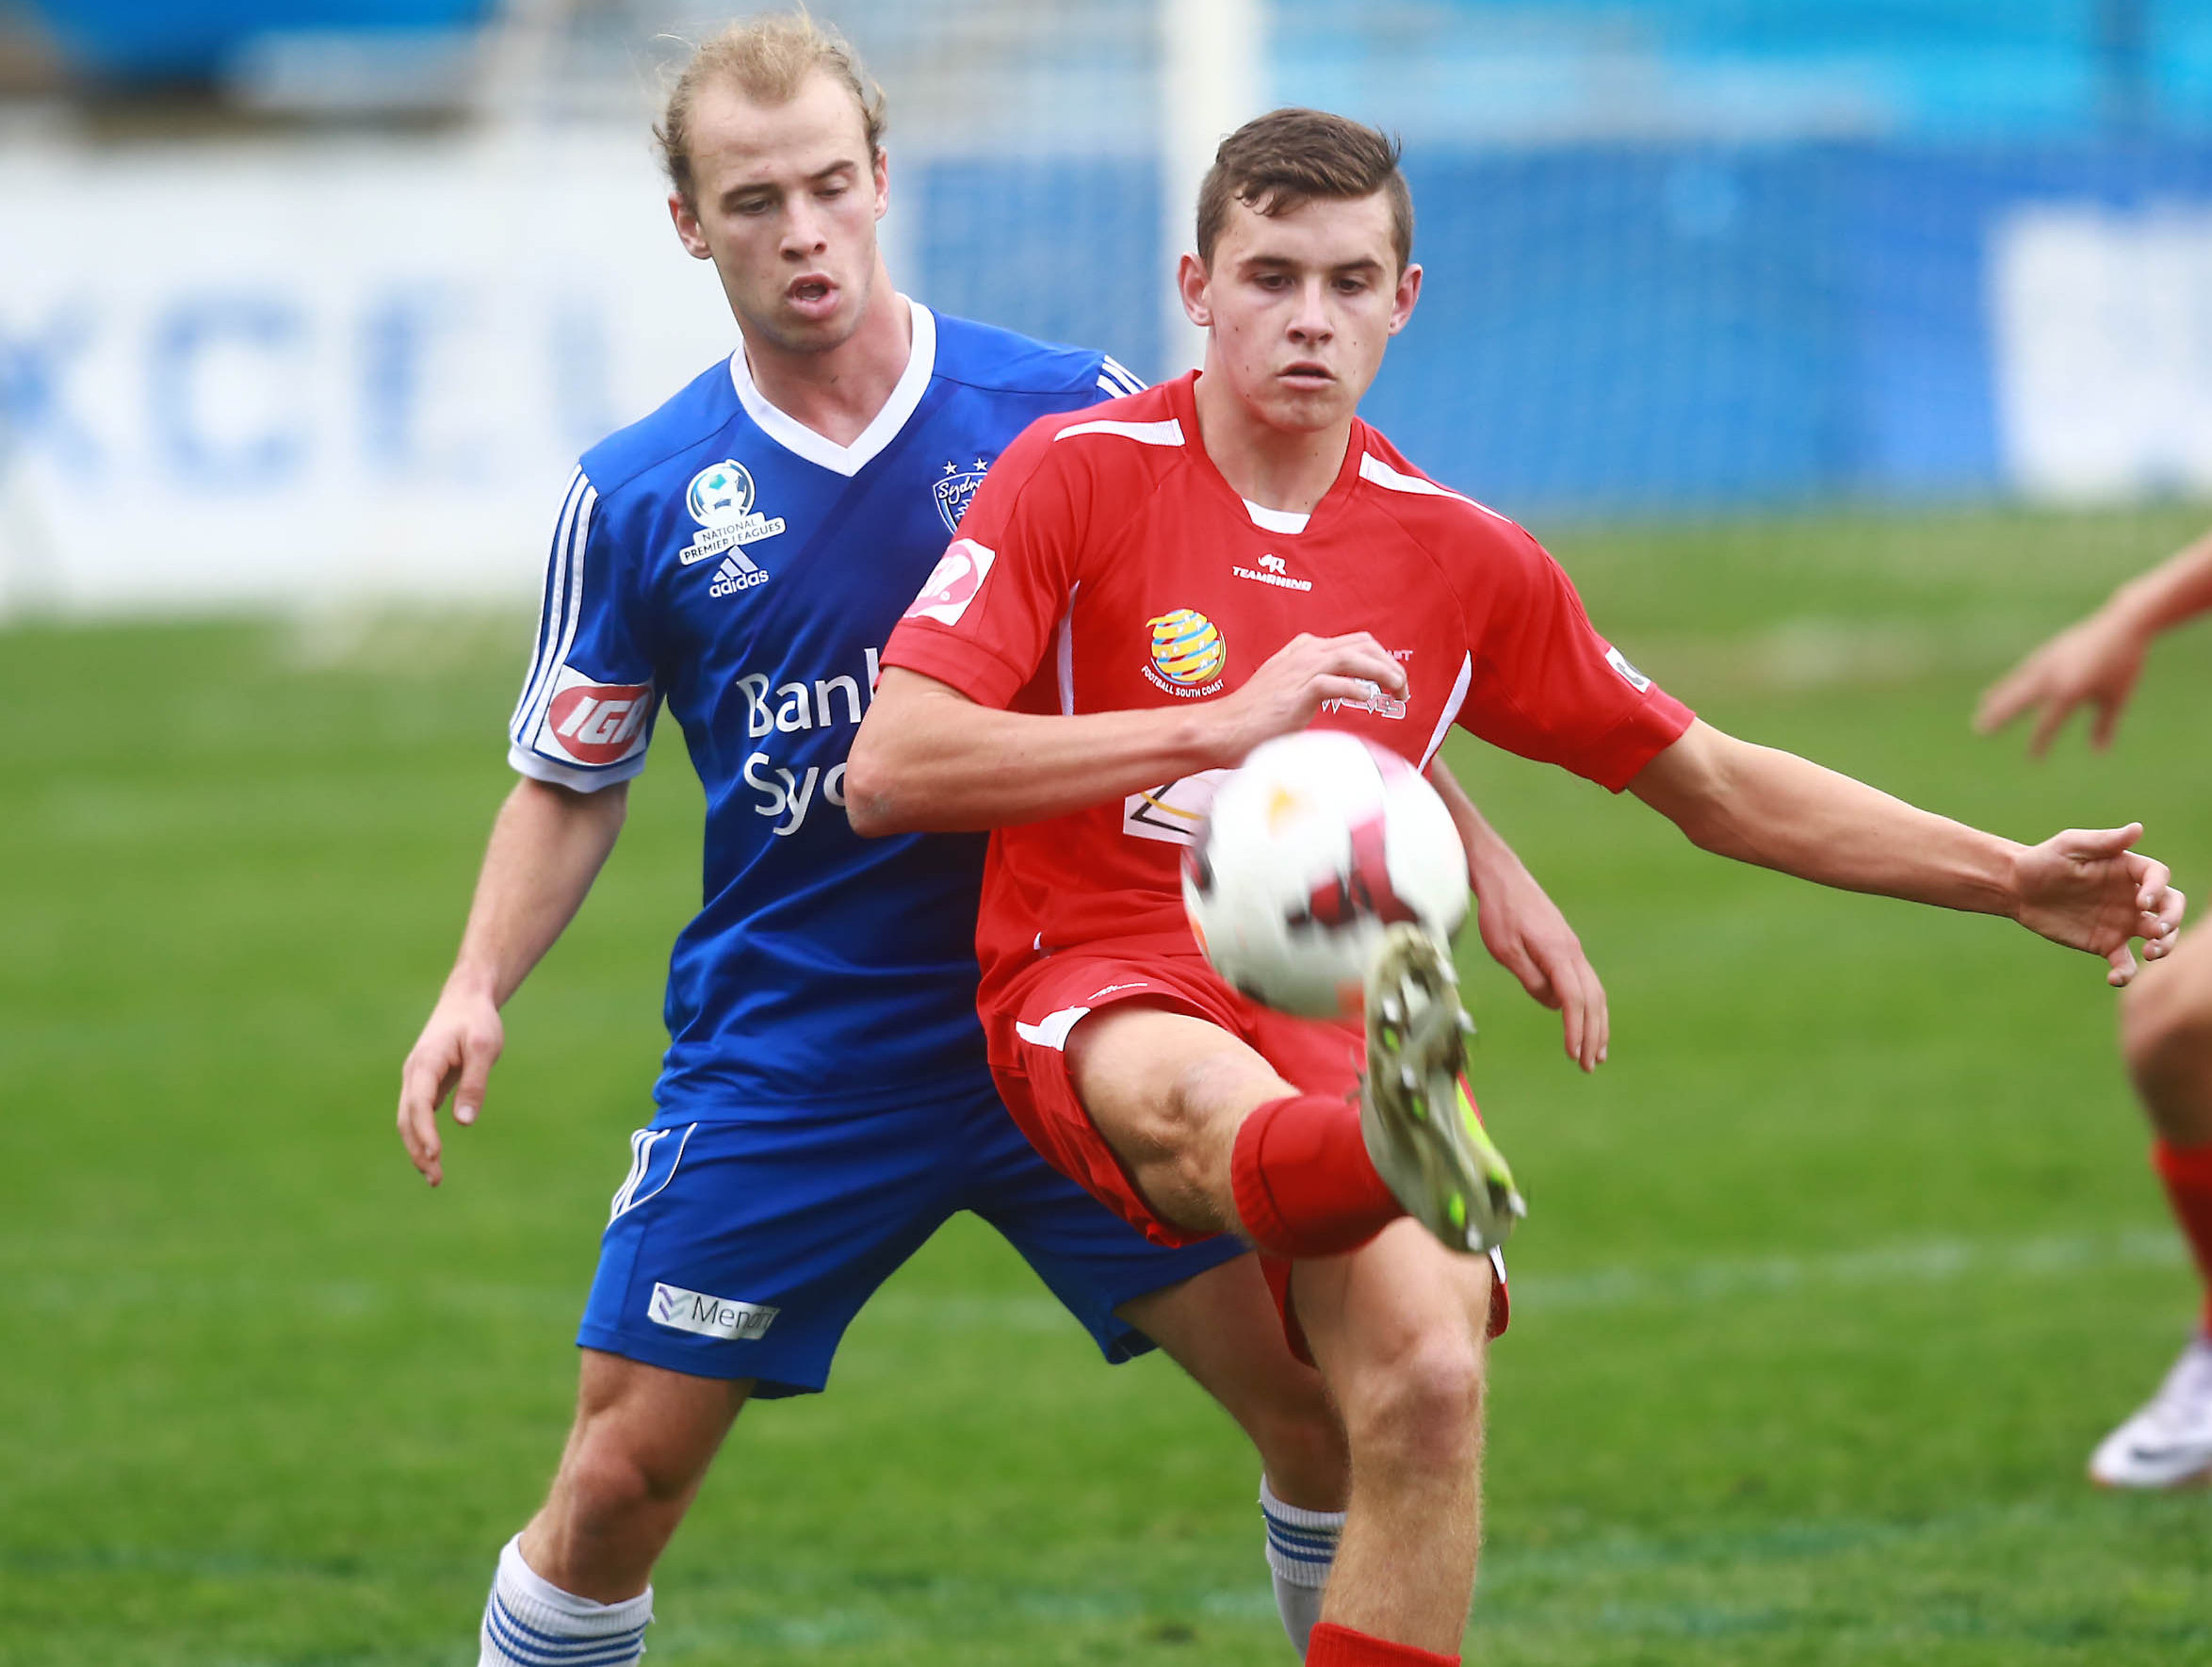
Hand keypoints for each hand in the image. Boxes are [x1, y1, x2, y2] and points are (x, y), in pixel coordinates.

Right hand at [397, 981, 504, 1185]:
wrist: (466, 1001)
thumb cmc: (477, 1022)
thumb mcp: (484, 1048)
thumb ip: (474, 1083)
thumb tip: (463, 1123)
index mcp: (426, 1063)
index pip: (419, 1103)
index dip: (425, 1131)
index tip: (436, 1154)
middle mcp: (414, 1074)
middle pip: (407, 1118)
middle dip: (418, 1150)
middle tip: (436, 1178)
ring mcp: (416, 1080)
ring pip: (408, 1120)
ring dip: (418, 1148)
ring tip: (434, 1176)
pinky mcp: (424, 1085)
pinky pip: (417, 1115)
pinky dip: (421, 1136)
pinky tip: (432, 1156)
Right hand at [1213, 632, 1405, 759]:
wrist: (1223, 728)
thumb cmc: (1254, 717)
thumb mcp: (1290, 691)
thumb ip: (1316, 685)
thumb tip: (1345, 693)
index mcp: (1305, 649)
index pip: (1357, 643)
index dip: (1382, 660)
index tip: (1394, 683)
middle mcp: (1306, 652)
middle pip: (1364, 645)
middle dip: (1390, 665)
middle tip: (1403, 691)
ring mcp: (1301, 669)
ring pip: (1355, 658)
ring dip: (1383, 674)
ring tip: (1398, 692)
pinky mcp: (1297, 690)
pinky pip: (1336, 683)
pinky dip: (1357, 690)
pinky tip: (1367, 701)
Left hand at [1470, 847, 1608, 1070]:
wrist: (1503, 878)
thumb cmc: (1499, 913)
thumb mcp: (1505, 950)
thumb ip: (1530, 978)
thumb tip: (1553, 1004)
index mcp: (1558, 953)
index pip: (1574, 999)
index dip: (1575, 1029)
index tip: (1573, 1054)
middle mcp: (1572, 951)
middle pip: (1592, 1000)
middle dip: (1592, 1035)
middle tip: (1589, 1065)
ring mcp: (1572, 948)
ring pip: (1595, 991)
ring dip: (1597, 1023)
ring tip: (1597, 1052)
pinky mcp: (1566, 946)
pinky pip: (1586, 982)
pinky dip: (1590, 1006)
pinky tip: (1585, 1021)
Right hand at [1975, 605, 2150, 756]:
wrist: (2123, 624)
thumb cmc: (2124, 665)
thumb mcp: (2116, 698)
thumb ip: (2105, 725)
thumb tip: (2098, 751)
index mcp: (2071, 690)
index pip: (2050, 721)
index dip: (2041, 741)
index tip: (2034, 758)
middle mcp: (2053, 677)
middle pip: (2019, 700)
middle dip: (1999, 715)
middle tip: (1980, 729)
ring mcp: (2046, 662)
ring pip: (2015, 684)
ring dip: (1997, 698)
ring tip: (1981, 709)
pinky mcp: (2046, 653)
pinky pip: (2021, 673)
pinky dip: (2007, 684)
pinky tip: (1997, 692)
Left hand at [2012, 824, 2185, 985]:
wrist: (2017, 889)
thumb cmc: (2043, 860)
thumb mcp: (2070, 846)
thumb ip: (2103, 841)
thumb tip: (2138, 828)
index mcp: (2127, 870)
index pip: (2159, 877)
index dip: (2158, 889)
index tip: (2142, 900)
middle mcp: (2132, 896)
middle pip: (2170, 907)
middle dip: (2172, 920)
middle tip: (2158, 932)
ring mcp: (2122, 922)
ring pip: (2158, 936)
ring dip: (2164, 946)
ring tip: (2150, 953)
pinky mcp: (2106, 944)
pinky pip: (2124, 962)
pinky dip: (2126, 973)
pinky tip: (2114, 978)